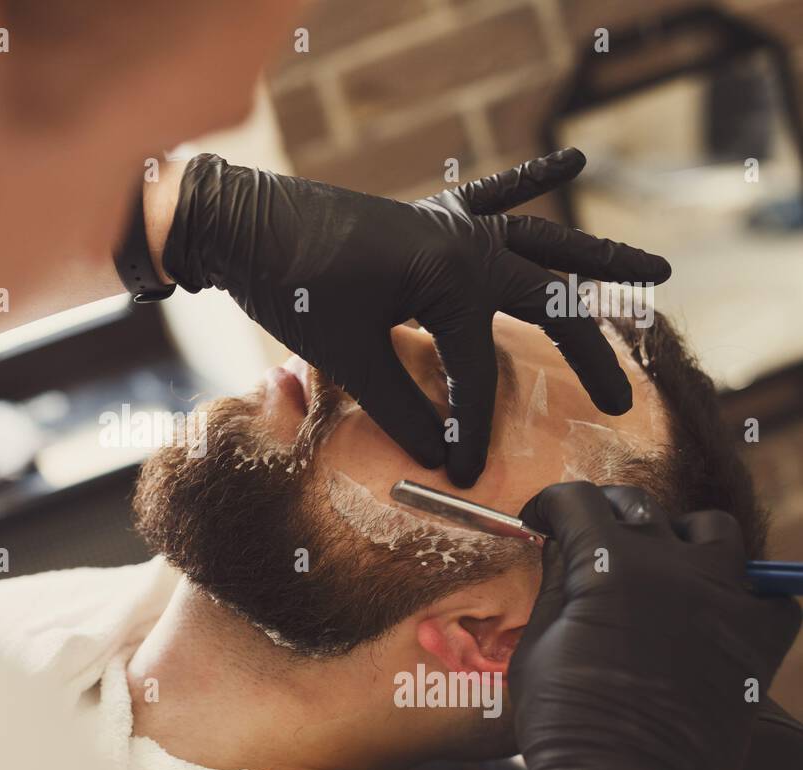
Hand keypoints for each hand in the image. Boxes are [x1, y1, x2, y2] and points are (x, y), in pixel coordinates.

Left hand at [161, 149, 671, 486]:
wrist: (246, 225)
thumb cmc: (293, 287)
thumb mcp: (346, 356)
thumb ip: (399, 405)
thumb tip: (438, 453)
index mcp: (451, 282)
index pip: (478, 373)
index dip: (473, 429)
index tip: (464, 473)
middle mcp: (468, 247)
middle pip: (545, 307)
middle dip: (587, 355)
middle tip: (621, 400)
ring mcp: (453, 225)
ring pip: (543, 245)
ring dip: (596, 260)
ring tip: (656, 269)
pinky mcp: (430, 216)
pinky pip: (494, 193)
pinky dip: (534, 177)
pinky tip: (575, 162)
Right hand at [510, 482, 800, 769]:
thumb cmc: (567, 721)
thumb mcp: (539, 644)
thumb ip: (557, 584)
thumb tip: (563, 546)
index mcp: (608, 564)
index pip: (578, 500)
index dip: (551, 504)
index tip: (542, 520)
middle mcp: (671, 567)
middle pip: (640, 506)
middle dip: (607, 514)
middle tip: (591, 538)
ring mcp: (723, 599)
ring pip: (713, 530)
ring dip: (682, 538)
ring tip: (663, 564)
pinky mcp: (758, 640)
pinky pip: (770, 594)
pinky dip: (746, 594)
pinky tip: (715, 612)